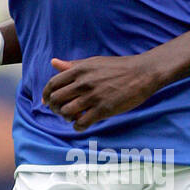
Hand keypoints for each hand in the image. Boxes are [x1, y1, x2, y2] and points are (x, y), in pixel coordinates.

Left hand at [42, 54, 161, 130]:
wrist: (142, 73)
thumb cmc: (118, 67)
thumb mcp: (93, 62)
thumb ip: (72, 65)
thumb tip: (53, 63)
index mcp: (79, 70)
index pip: (52, 84)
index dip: (47, 95)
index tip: (47, 102)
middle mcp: (83, 83)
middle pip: (56, 100)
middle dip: (55, 108)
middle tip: (62, 112)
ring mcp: (93, 97)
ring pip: (67, 112)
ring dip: (67, 118)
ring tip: (74, 117)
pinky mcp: (104, 109)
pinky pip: (82, 123)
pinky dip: (78, 127)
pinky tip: (82, 124)